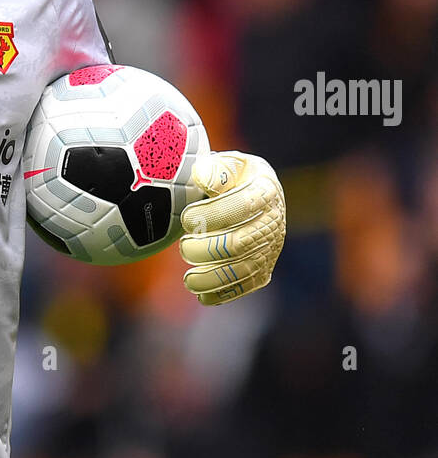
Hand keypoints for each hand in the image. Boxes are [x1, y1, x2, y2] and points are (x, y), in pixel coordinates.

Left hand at [179, 150, 285, 304]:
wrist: (253, 196)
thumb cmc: (233, 178)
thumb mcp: (228, 164)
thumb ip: (215, 169)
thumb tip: (201, 175)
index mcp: (265, 190)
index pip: (243, 205)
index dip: (212, 215)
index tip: (187, 218)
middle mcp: (273, 222)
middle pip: (240, 244)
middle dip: (205, 250)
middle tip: (184, 247)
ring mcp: (271, 248)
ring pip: (243, 270)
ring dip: (211, 278)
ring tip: (188, 278)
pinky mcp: (264, 270)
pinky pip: (245, 286)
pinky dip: (222, 294)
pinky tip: (200, 293)